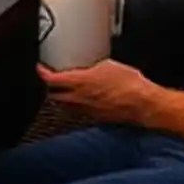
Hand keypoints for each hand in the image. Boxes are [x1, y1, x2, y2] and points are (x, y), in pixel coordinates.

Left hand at [37, 59, 160, 124]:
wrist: (143, 104)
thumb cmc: (129, 84)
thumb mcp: (108, 65)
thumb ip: (93, 67)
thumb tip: (90, 67)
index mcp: (79, 82)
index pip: (51, 80)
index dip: (42, 73)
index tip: (40, 68)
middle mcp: (78, 98)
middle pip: (53, 95)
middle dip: (49, 88)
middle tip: (51, 80)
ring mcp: (85, 110)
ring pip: (64, 106)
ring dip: (61, 98)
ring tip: (64, 90)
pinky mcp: (94, 118)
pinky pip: (77, 112)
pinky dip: (75, 106)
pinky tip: (82, 100)